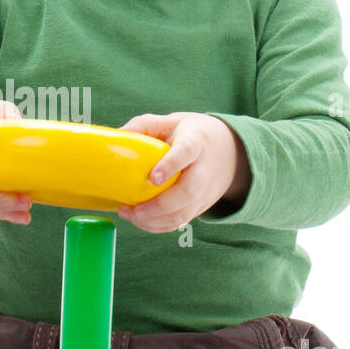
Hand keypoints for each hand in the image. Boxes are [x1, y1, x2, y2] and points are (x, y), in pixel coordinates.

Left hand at [114, 112, 241, 232]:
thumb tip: (119, 133)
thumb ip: (145, 125)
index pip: (186, 153)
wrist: (230, 151)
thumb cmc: (192, 135)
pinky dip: (160, 226)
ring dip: (156, 220)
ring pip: (184, 213)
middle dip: (161, 205)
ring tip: (131, 215)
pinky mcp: (201, 206)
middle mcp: (204, 170)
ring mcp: (205, 191)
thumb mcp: (173, 122)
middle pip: (188, 191)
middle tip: (137, 210)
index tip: (153, 177)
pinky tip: (141, 221)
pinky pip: (181, 221)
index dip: (170, 165)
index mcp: (196, 143)